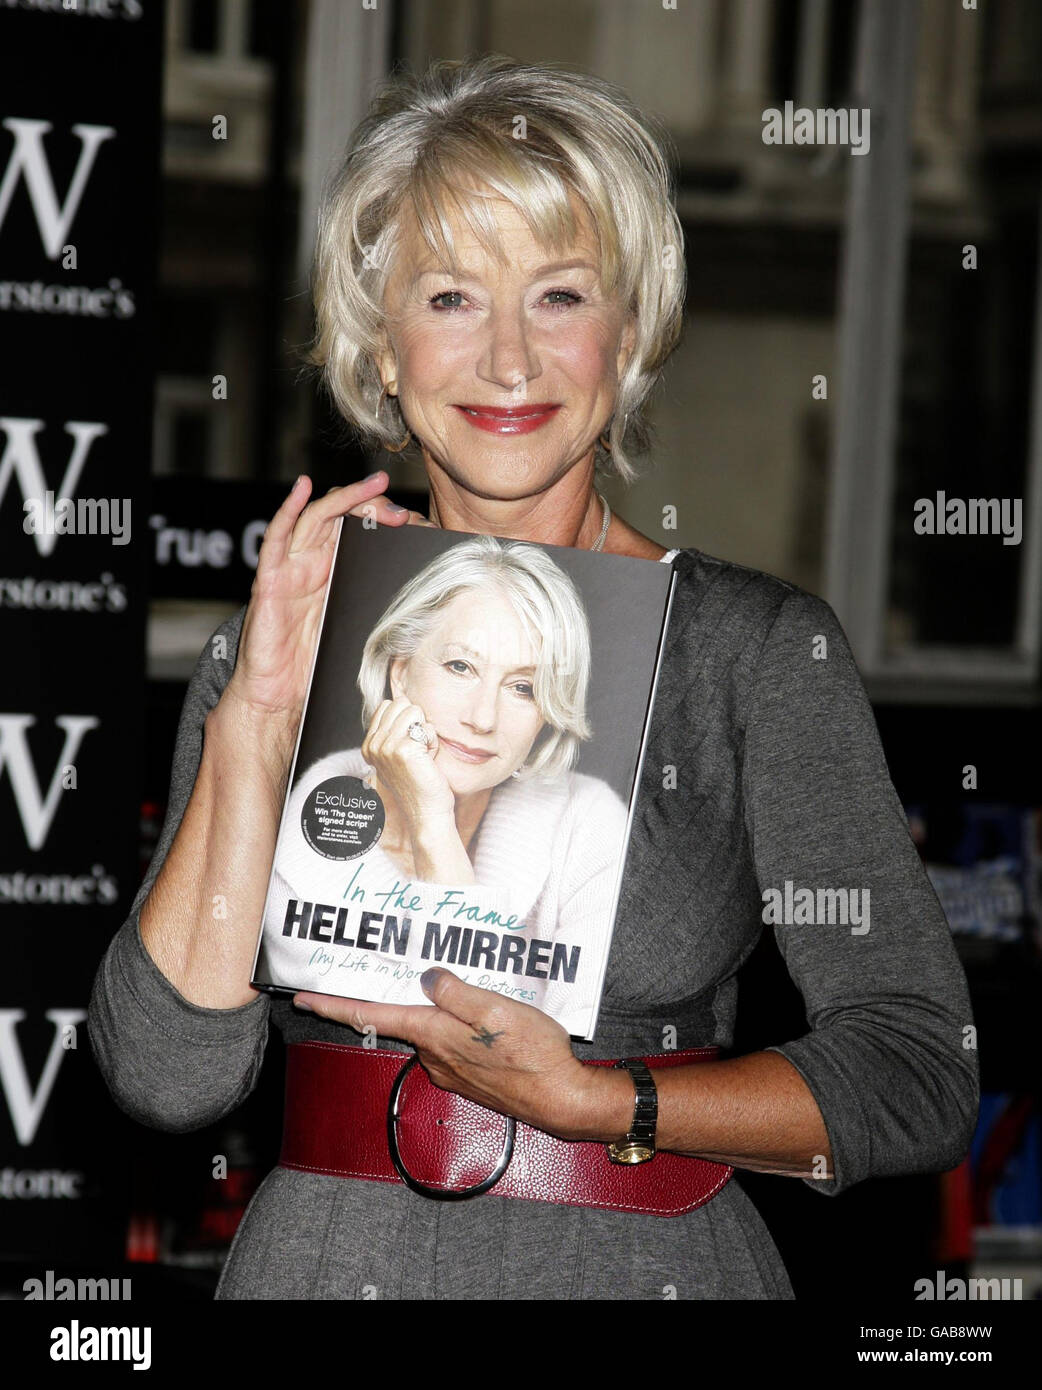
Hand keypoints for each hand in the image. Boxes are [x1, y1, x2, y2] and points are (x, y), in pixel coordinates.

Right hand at [220, 472, 433, 765]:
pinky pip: (276, 537)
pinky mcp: (270, 580)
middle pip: (338, 518)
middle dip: (369, 505)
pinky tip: (303, 487)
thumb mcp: (354, 628)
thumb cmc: (312, 666)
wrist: (277, 696)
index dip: (380, 520)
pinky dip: (289, 508)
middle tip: (398, 505)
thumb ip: (375, 607)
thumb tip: (427, 601)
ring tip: (371, 486)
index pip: (356, 532)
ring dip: (344, 499)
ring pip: (315, 519)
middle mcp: (310, 565)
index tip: (412, 520)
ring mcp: (290, 569)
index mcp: (331, 574)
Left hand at [293, 968, 610, 1140]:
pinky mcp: (469, 1077)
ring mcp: (451, 1070)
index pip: (372, 1014)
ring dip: (445, 1012)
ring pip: (435, 1030)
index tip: (303, 996)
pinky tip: (491, 1021)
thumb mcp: (494, 1006)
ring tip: (478, 993)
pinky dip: (463, 1029)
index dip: (334, 1004)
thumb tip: (425, 978)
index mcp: (434, 1033)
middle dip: (406, 996)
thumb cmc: (533, 1052)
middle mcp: (434, 1055)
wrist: (562, 1099)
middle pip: (404, 1018)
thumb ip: (453, 991)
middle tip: (414, 969)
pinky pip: (455, 1044)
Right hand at [361, 695, 455, 826]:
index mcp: (369, 745)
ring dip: (425, 732)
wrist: (426, 812)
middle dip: (416, 723)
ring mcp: (386, 747)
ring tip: (423, 755)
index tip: (410, 746)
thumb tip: (402, 700)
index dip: (406, 720)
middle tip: (418, 750)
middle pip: (401, 704)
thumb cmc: (419, 783)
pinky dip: (433, 742)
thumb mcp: (398, 755)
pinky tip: (428, 761)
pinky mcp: (404, 749)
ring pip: (414, 711)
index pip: (388, 705)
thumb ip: (394, 731)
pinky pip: (427, 728)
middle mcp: (373, 745)